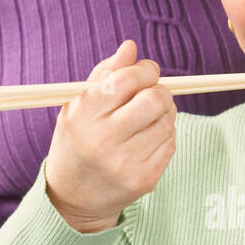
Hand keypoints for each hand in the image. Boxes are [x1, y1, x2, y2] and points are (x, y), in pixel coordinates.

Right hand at [44, 40, 176, 232]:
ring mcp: (125, 163)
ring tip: (148, 118)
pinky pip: (170, 144)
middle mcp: (102, 140)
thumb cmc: (78, 140)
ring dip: (164, 113)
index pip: (126, 80)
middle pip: (154, 100)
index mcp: (83, 115)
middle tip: (153, 93)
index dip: (145, 70)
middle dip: (160, 90)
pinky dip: (165, 135)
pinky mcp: (143, 180)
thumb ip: (105, 74)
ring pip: (167, 122)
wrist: (74, 197)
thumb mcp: (78, 105)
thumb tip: (131, 47)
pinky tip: (148, 139)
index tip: (147, 72)